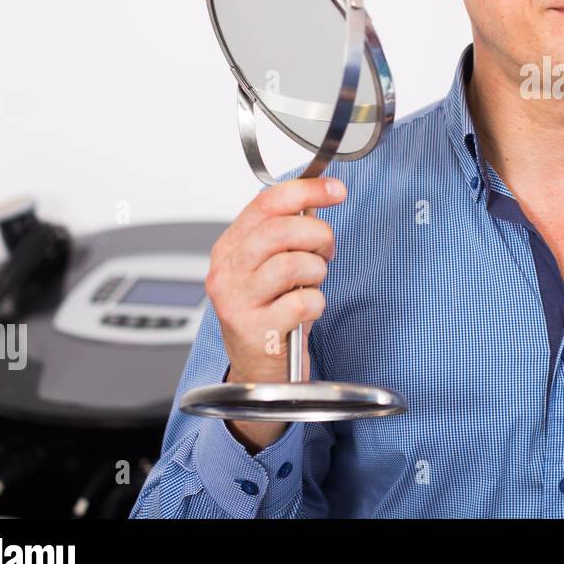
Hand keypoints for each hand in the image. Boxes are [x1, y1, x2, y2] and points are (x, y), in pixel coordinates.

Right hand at [205, 177, 344, 448]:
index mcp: (229, 248)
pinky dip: (317, 303)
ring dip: (317, 271)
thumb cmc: (269, 315)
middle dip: (318, 235)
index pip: (266, 203)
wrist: (258, 374)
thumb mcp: (271, 268)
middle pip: (280, 230)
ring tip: (313, 284)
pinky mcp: (256, 332)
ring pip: (293, 264)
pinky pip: (302, 302)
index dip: (307, 190)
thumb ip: (288, 233)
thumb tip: (317, 197)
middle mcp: (227, 273)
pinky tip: (309, 310)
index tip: (336, 190)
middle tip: (325, 250)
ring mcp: (238, 303)